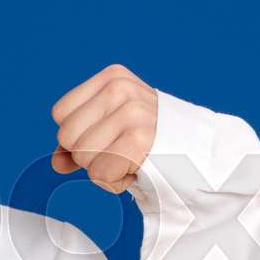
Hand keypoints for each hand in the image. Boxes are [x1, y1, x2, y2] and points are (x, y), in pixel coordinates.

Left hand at [49, 64, 158, 193]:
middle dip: (90, 155)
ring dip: (104, 169)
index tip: (110, 136)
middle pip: (67, 136)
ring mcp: (132, 112)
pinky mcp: (141, 139)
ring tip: (133, 159)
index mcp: (112, 78)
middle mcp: (120, 88)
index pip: (60, 114)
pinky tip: (137, 170)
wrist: (202, 157)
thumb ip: (79, 141)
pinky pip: (100, 173)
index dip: (78, 135)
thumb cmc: (153, 143)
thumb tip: (57, 162)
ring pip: (82, 156)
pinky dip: (115, 182)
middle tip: (122, 151)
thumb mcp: (112, 131)